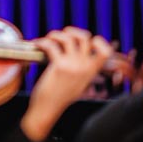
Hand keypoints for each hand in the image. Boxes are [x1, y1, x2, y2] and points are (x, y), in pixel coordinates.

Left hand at [22, 27, 113, 141]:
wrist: (48, 109)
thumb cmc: (59, 97)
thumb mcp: (78, 83)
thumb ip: (81, 69)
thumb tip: (77, 53)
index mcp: (92, 71)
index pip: (105, 51)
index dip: (99, 41)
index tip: (87, 39)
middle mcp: (85, 66)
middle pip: (84, 38)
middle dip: (71, 32)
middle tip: (60, 36)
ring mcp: (73, 65)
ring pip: (67, 38)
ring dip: (54, 35)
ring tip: (47, 39)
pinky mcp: (59, 65)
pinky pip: (51, 45)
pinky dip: (42, 42)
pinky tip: (37, 44)